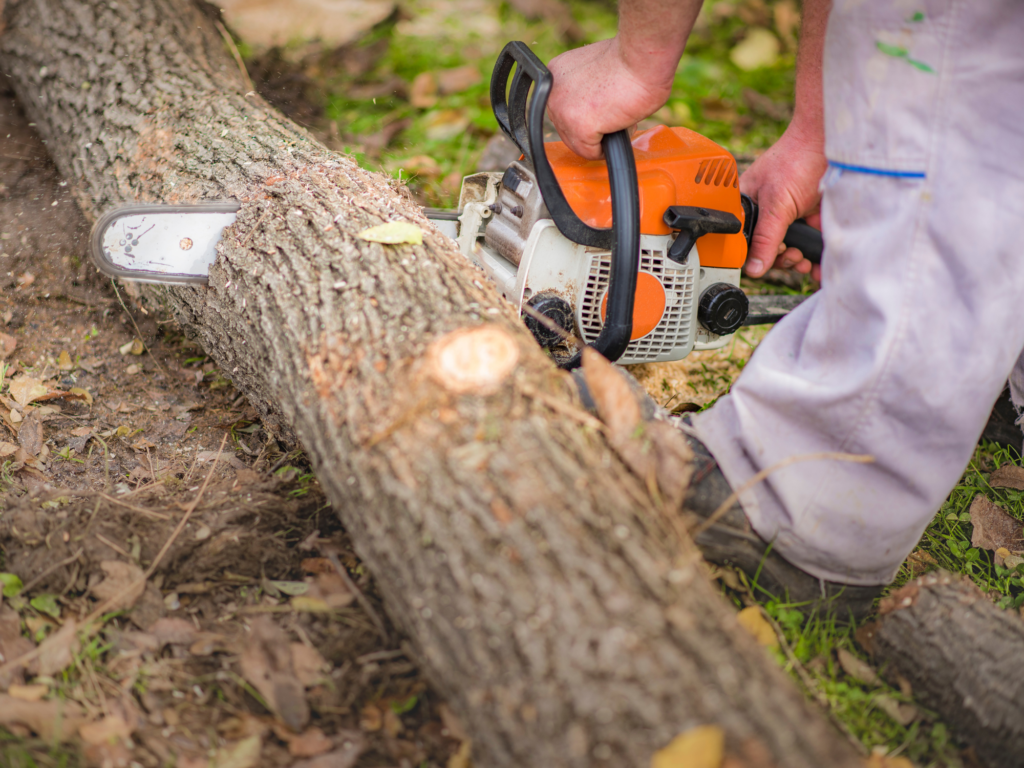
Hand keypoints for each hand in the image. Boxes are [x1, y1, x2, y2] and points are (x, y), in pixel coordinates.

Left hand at [547, 38, 673, 159]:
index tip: (603, 108)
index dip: (587, 114)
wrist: (641, 56)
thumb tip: (591, 108)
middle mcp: (553, 93)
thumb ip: (585, 88)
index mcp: (556, 74)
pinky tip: (619, 126)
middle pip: (568, 130)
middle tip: (615, 113)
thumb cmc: (631, 58)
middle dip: (593, 128)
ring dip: (601, 138)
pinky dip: (609, 147)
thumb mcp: (596, 69)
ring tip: (619, 117)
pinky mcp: (579, 127)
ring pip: (578, 145)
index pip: (565, 109)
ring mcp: (563, 112)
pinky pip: (591, 153)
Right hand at [740, 124, 827, 281]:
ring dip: (796, 260)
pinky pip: (809, 241)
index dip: (755, 255)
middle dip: (780, 259)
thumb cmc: (799, 158)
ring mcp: (790, 213)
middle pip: (767, 248)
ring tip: (804, 260)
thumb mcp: (778, 205)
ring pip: (789, 247)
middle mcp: (767, 210)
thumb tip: (754, 268)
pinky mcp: (811, 214)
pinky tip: (817, 264)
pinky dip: (814, 255)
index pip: (744, 240)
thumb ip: (766, 239)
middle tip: (792, 257)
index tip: (768, 262)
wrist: (837, 142)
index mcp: (748, 204)